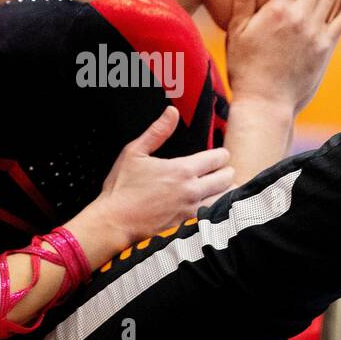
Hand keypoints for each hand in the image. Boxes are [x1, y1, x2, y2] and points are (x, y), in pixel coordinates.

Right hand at [93, 107, 232, 243]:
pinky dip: (219, 210)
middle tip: (221, 171)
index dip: (221, 155)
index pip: (218, 158)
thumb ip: (157, 132)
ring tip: (219, 188)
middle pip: (226, 177)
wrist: (114, 223)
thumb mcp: (134, 153)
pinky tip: (213, 207)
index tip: (218, 156)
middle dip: (226, 171)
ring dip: (225, 191)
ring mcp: (192, 211)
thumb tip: (172, 112)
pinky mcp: (189, 227)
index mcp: (182, 170)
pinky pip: (215, 216)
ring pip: (225, 198)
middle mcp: (192, 190)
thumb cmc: (121, 189)